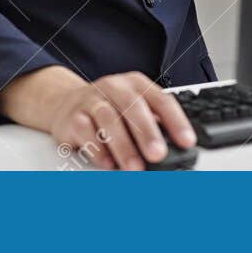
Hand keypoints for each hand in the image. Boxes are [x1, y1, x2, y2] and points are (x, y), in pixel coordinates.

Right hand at [0, 65, 194, 169]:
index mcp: (136, 84)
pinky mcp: (72, 116)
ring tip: (134, 168)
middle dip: (147, 133)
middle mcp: (114, 87)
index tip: (187, 142)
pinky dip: (97, 149)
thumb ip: (153, 126)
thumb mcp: (133, 110)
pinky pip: (85, 130)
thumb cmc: (109, 108)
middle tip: (158, 155)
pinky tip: (108, 163)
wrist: (64, 103)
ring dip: (123, 146)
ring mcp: (92, 99)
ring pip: (108, 119)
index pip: (161, 100)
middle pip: (133, 107)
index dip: (176, 121)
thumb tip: (175, 150)